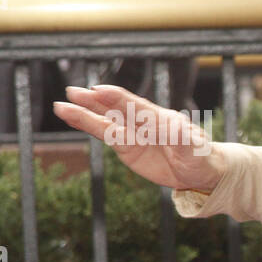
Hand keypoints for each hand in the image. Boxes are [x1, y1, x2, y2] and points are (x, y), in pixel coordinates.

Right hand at [53, 85, 225, 192]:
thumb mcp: (194, 150)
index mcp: (162, 119)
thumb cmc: (201, 157)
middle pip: (116, 109)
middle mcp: (144, 122)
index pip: (137, 107)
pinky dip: (87, 125)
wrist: (200, 171)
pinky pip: (104, 134)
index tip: (100, 90)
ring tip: (61, 106)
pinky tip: (71, 118)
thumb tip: (174, 128)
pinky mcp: (126, 146)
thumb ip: (182, 139)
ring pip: (105, 120)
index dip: (119, 99)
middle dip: (96, 102)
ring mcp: (133, 132)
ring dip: (84, 114)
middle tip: (73, 92)